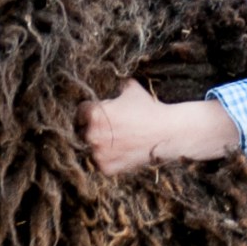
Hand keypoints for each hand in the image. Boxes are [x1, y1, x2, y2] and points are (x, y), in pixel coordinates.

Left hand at [84, 80, 241, 174]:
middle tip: (108, 128)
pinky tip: (121, 152)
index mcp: (93, 114)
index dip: (91, 110)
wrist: (166, 133)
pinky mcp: (106, 168)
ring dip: (99, 145)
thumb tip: (108, 77)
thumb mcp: (130, 88)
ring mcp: (98, 154)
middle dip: (92, 128)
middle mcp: (91, 135)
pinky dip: (108, 159)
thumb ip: (114, 86)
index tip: (99, 113)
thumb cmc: (149, 109)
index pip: (81, 111)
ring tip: (115, 141)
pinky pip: (101, 163)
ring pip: (90, 148)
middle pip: (82, 131)